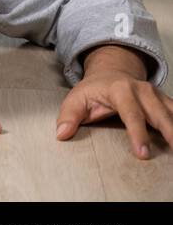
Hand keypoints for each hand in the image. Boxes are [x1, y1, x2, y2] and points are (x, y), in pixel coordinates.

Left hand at [56, 45, 172, 159]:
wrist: (110, 71)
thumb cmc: (93, 89)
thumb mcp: (75, 99)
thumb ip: (68, 116)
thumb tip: (61, 134)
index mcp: (120, 90)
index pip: (131, 114)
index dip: (137, 133)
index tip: (143, 153)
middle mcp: (142, 90)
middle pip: (158, 113)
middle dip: (169, 133)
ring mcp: (156, 94)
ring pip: (172, 112)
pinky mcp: (164, 99)